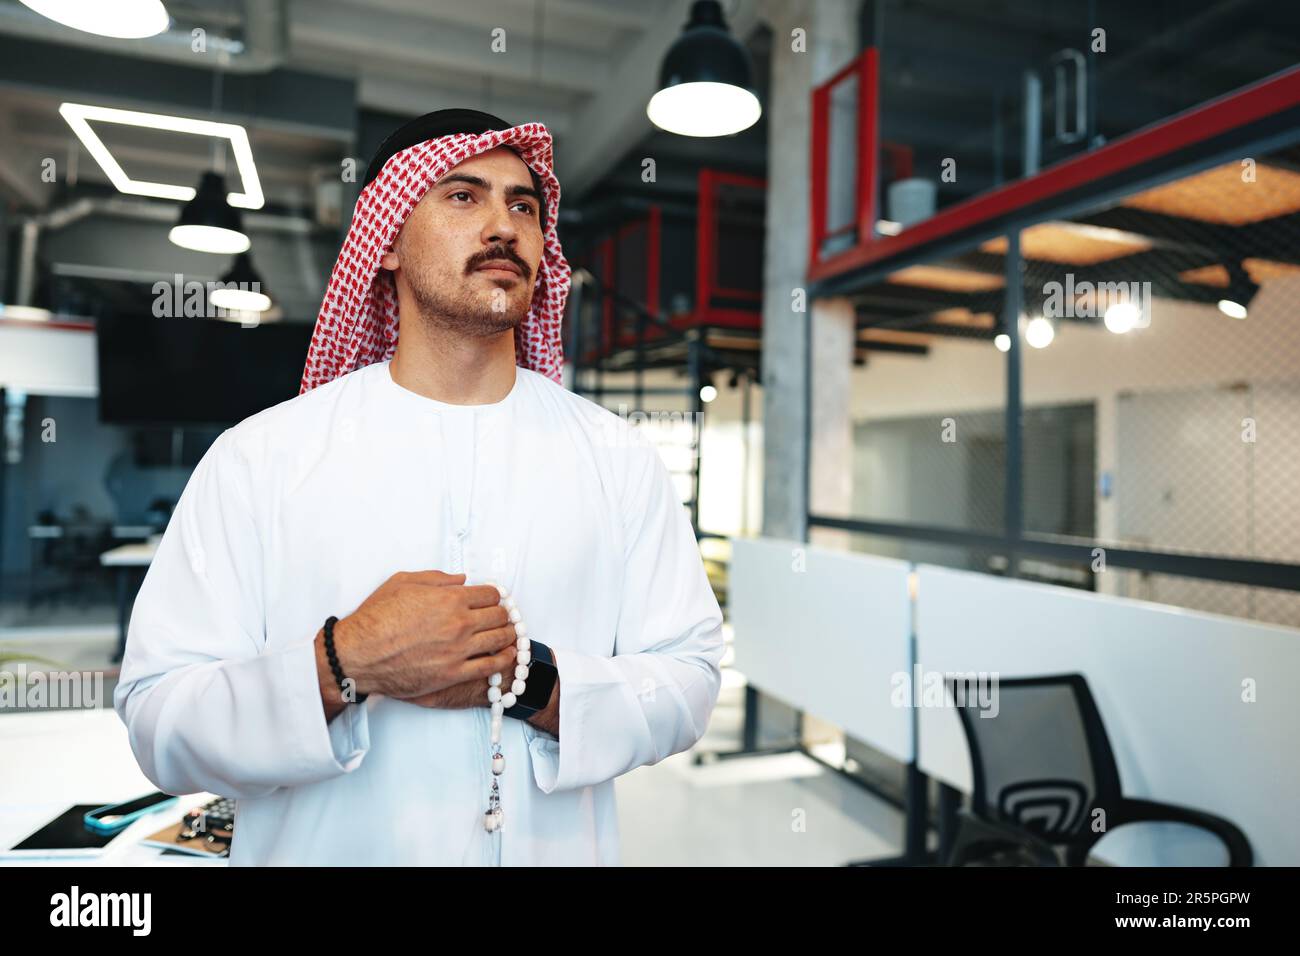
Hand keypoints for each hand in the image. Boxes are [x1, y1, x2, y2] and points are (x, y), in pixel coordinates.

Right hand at [326, 571, 516, 701]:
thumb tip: (461, 580)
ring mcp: (458, 650)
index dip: (493, 596)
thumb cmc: (376, 618)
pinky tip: (506, 654)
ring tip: (506, 634)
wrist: (358, 654)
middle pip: (499, 616)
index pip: (490, 594)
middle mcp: (459, 623)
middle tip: (500, 617)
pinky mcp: (453, 674)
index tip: (491, 600)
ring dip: (507, 635)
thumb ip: (437, 578)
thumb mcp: (402, 582)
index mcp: (449, 598)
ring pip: (500, 639)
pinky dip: (503, 659)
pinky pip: (490, 666)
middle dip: (501, 614)